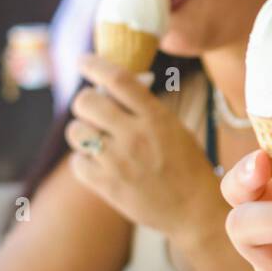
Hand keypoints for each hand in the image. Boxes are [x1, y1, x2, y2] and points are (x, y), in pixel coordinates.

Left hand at [65, 54, 221, 237]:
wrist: (194, 210)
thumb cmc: (187, 166)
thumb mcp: (175, 129)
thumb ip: (145, 109)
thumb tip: (110, 88)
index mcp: (156, 117)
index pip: (117, 79)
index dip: (94, 65)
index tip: (83, 60)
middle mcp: (135, 136)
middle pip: (86, 101)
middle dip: (85, 102)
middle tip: (93, 110)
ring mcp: (118, 161)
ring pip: (76, 131)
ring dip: (83, 132)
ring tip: (97, 140)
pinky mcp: (107, 185)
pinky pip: (77, 161)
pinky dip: (84, 160)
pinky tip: (100, 164)